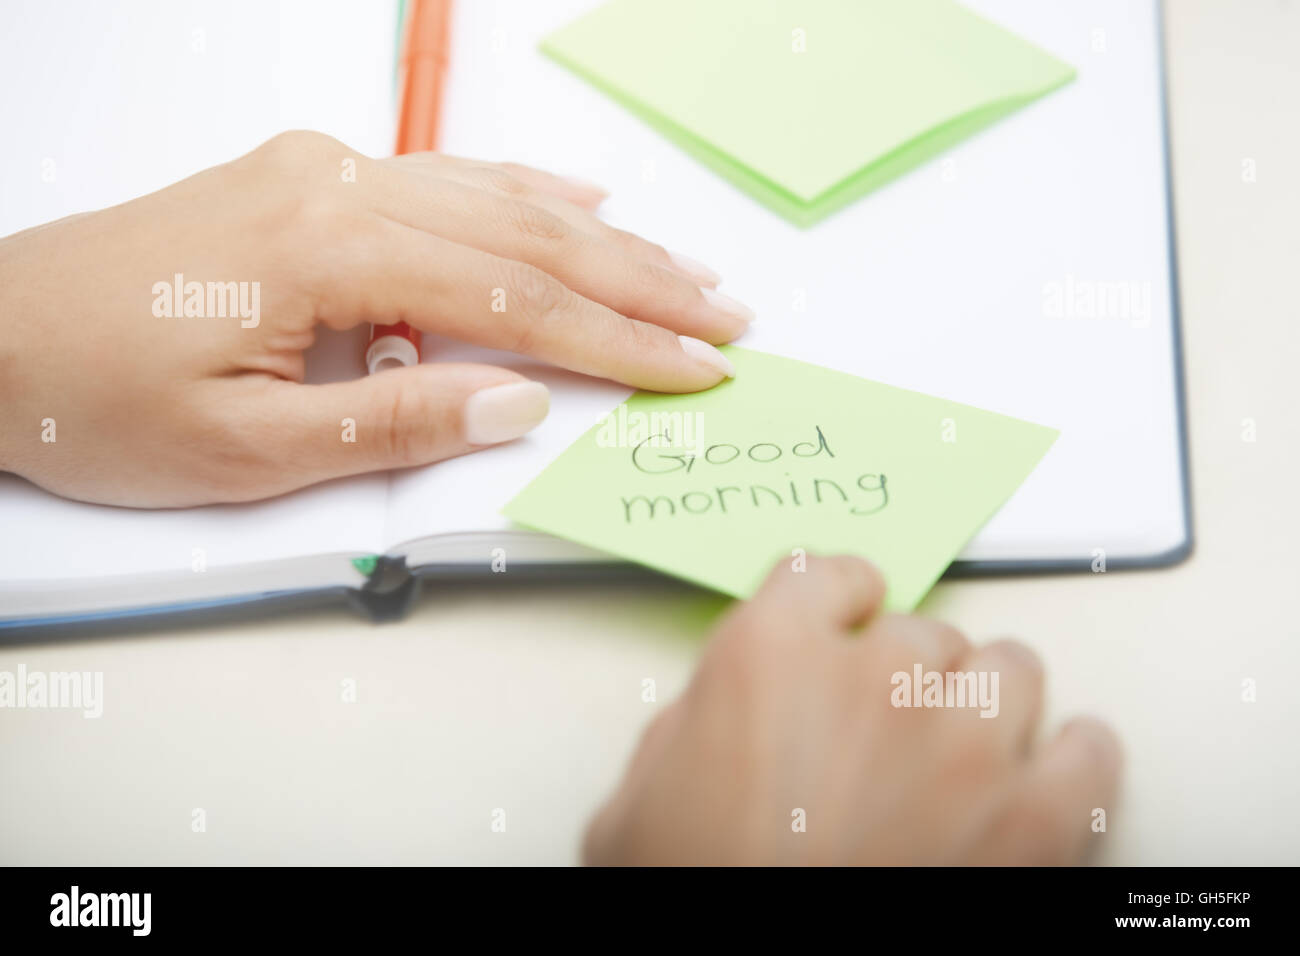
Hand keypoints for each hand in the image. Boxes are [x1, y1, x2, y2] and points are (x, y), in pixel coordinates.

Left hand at [0, 131, 751, 506]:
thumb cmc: (96, 400)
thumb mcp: (245, 449)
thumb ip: (394, 421)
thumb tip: (520, 401)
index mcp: (327, 251)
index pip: (514, 300)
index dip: (619, 343)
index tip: (698, 370)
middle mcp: (338, 186)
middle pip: (526, 236)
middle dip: (639, 285)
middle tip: (728, 317)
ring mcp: (324, 171)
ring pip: (496, 199)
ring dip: (601, 241)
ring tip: (685, 272)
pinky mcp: (309, 177)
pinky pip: (444, 175)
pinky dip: (523, 191)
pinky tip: (580, 200)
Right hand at [584, 555, 1121, 864]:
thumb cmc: (690, 889)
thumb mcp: (637, 800)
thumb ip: (687, 727)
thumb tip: (720, 714)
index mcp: (768, 655)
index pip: (828, 574)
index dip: (842, 602)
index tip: (852, 618)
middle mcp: (872, 677)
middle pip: (922, 631)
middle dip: (906, 675)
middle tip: (889, 728)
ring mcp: (960, 743)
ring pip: (1009, 667)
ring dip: (986, 703)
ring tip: (965, 752)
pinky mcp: (1031, 819)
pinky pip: (1087, 749)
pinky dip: (1073, 758)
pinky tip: (1048, 776)